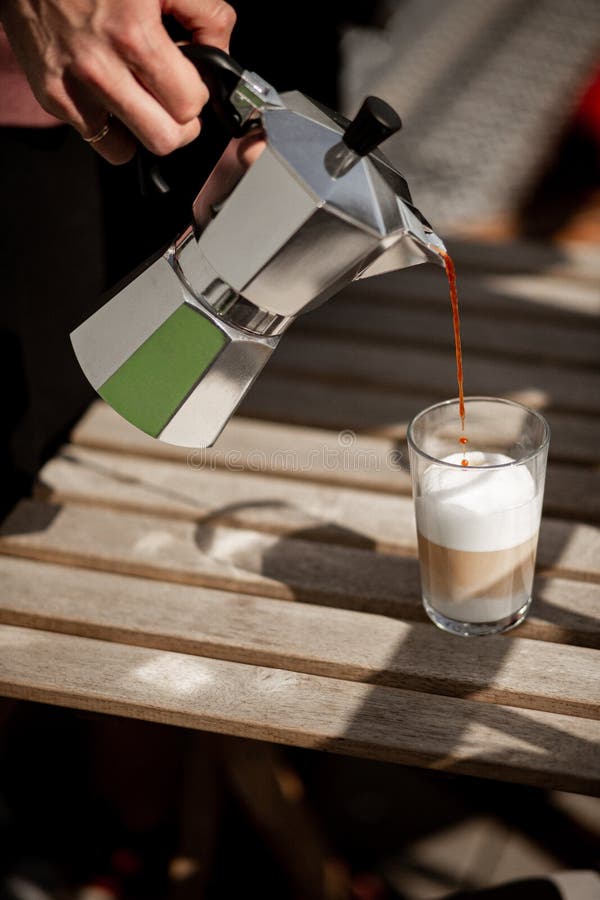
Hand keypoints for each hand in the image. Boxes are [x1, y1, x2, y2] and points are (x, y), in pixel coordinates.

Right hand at [0, 0, 235, 162]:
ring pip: (131, 149)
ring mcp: (73, 87)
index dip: (197, 95)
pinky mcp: (52, 96)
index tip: (191, 81)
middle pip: (165, 139)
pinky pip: (98, 141)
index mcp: (134, 36)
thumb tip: (221, 53)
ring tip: (145, 102)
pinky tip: (116, 101)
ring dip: (146, 130)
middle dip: (179, 124)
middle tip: (173, 101)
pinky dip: (113, 130)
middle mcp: (101, 68)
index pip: (189, 104)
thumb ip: (205, 15)